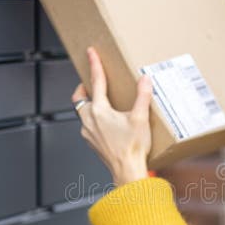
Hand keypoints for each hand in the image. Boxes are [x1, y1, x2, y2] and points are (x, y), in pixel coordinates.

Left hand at [72, 47, 152, 185]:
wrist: (127, 171)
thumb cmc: (132, 148)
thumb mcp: (141, 118)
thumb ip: (143, 96)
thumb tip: (145, 80)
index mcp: (99, 111)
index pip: (96, 81)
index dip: (94, 65)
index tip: (91, 53)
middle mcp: (88, 120)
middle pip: (79, 98)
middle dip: (84, 88)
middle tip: (91, 82)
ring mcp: (88, 132)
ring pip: (82, 112)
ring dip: (90, 105)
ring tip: (103, 102)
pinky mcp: (91, 142)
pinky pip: (88, 125)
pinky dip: (94, 118)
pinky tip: (107, 122)